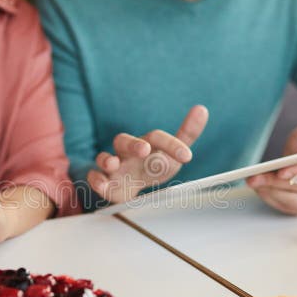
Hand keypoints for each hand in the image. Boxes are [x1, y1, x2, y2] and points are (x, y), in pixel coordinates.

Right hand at [88, 105, 208, 202]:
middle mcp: (127, 152)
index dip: (171, 145)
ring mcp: (113, 166)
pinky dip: (96, 180)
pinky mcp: (103, 181)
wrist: (133, 188)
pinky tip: (102, 184)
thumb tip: (202, 108)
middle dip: (133, 144)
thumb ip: (187, 133)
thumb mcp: (173, 153)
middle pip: (123, 140)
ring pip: (104, 157)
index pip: (156, 137)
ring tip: (113, 164)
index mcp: (146, 143)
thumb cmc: (153, 166)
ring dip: (107, 159)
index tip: (187, 156)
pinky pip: (94, 177)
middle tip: (144, 150)